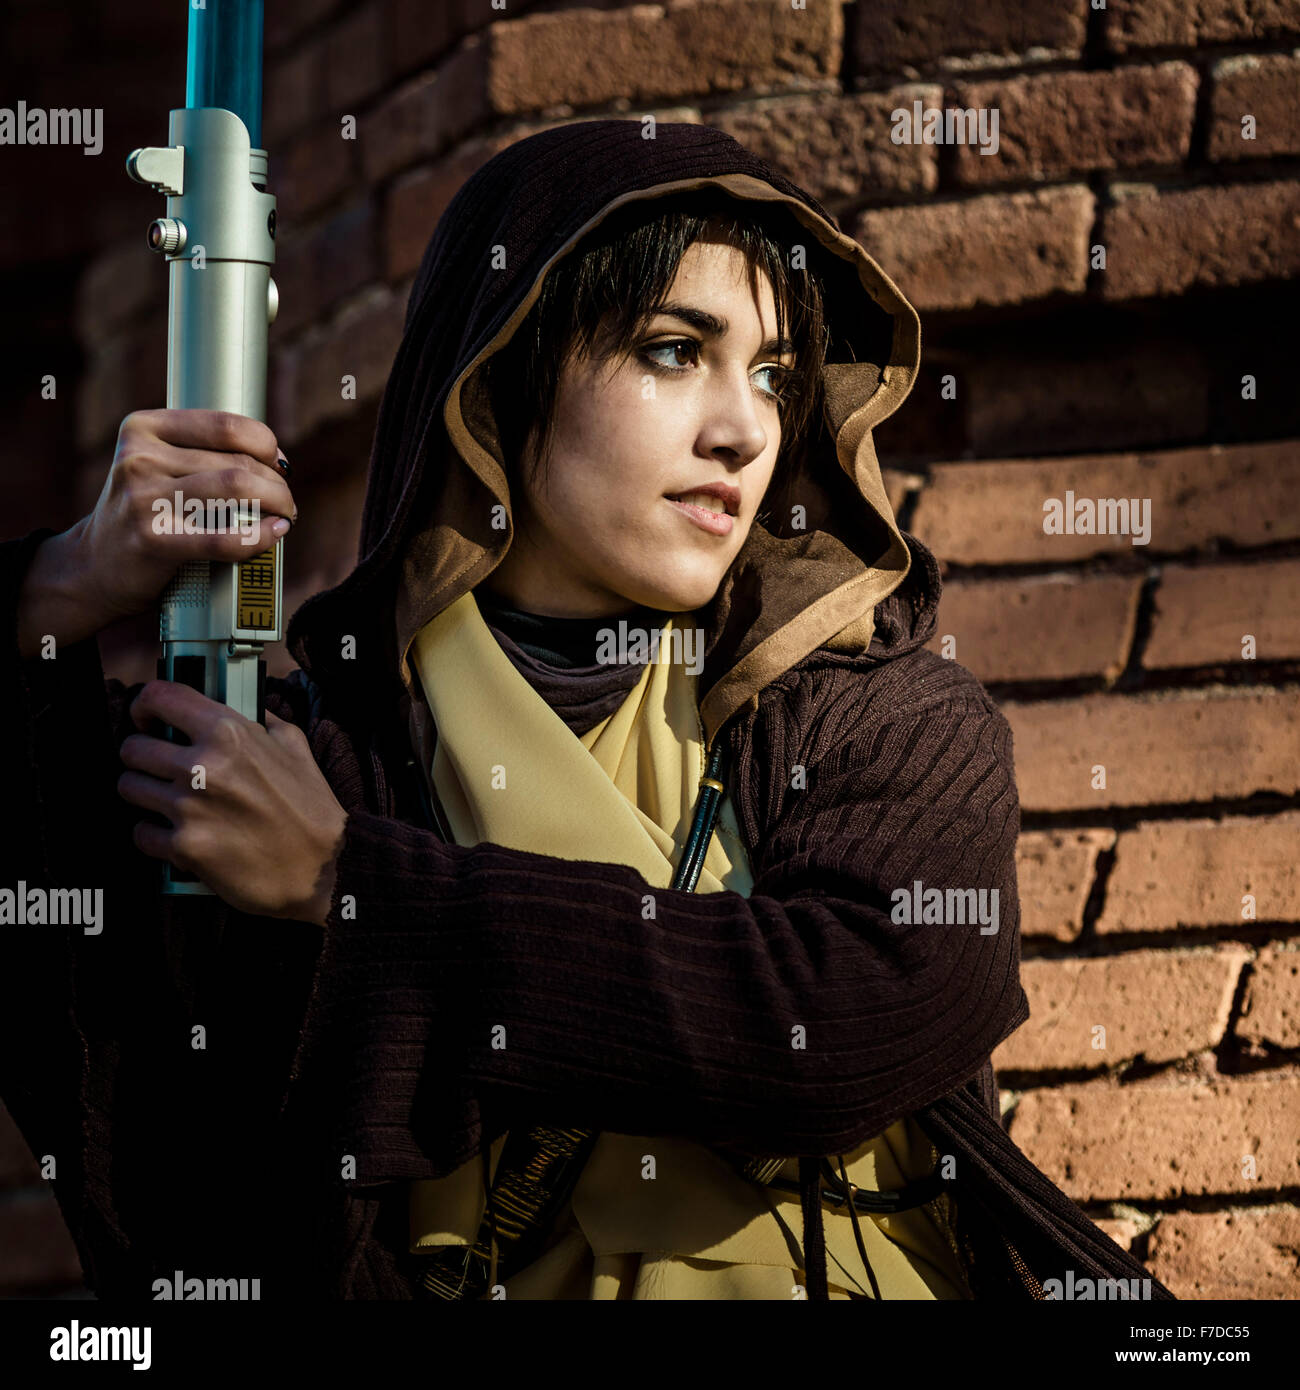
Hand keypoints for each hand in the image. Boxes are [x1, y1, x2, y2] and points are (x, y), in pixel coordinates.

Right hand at [18, 410, 296, 659]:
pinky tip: (276, 533)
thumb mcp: (157, 467)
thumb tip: (276, 460)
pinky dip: (260, 535)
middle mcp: (139, 457)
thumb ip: (202, 454)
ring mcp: (142, 497)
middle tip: (286, 502)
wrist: (95, 565)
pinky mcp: (152, 539)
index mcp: (143, 428)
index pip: (226, 426)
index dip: (266, 444)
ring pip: (236, 490)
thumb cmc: (146, 515)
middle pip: (237, 463)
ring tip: (285, 516)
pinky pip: (224, 537)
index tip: (279, 465)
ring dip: (276, 505)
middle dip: (276, 484)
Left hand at [118, 680, 346, 924]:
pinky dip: (154, 835)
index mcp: (229, 733)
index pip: (159, 697)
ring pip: (129, 787)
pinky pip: (141, 833)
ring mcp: (189, 808)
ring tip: (168, 801)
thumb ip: (263, 720)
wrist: (325, 868)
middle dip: (143, 757)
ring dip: (145, 794)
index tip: (148, 721)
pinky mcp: (184, 848)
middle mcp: (203, 766)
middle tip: (160, 769)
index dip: (144, 707)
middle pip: (132, 748)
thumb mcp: (296, 746)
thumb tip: (243, 705)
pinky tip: (178, 835)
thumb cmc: (312, 808)